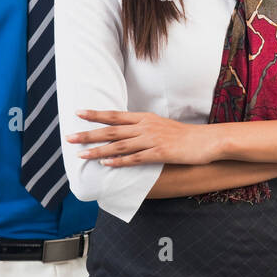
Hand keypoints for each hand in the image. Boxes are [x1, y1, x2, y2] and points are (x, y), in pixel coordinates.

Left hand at [68, 110, 222, 166]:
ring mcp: (152, 140)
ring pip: (119, 145)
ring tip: (81, 155)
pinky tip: (106, 164)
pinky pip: (135, 158)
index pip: (115, 115)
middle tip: (69, 137)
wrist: (207, 141)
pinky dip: (119, 161)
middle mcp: (146, 127)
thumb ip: (144, 127)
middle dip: (88, 134)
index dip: (96, 114)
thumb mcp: (162, 125)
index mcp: (145, 118)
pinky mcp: (159, 153)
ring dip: (97, 150)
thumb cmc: (185, 135)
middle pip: (111, 130)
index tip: (78, 113)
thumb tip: (127, 132)